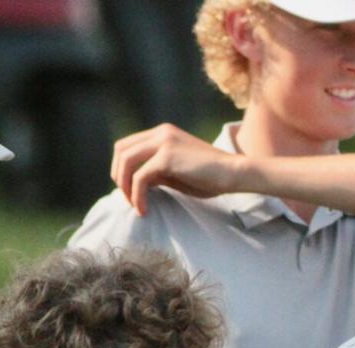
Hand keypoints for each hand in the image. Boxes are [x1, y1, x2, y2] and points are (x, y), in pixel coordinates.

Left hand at [111, 123, 246, 215]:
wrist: (235, 173)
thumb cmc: (213, 176)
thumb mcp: (179, 172)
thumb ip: (157, 172)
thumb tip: (137, 183)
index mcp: (164, 133)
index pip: (128, 145)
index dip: (122, 168)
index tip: (130, 189)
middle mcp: (161, 133)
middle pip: (121, 150)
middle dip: (119, 176)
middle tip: (128, 198)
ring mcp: (163, 142)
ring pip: (126, 162)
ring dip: (125, 186)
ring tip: (134, 204)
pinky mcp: (166, 157)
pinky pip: (140, 177)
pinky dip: (137, 195)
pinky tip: (144, 209)